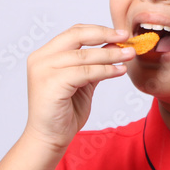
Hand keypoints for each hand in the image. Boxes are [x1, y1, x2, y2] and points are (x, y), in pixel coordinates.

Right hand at [21, 24, 132, 151]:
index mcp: (45, 55)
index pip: (73, 33)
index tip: (120, 34)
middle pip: (76, 36)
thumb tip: (113, 45)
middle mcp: (41, 59)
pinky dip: (105, 70)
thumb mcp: (82, 82)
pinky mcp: (51, 84)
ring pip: (84, 56)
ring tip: (129, 55)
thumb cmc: (64, 112)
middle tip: (126, 38)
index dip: (98, 31)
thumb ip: (93, 64)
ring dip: (110, 55)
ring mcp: (43, 70)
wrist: (50, 138)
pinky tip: (119, 71)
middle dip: (105, 35)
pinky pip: (85, 72)